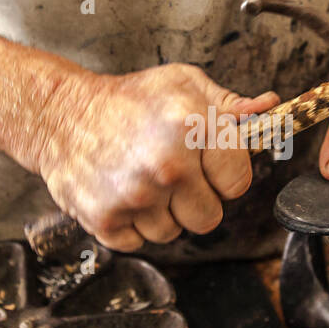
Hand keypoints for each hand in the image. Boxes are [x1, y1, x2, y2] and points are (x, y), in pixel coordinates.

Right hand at [38, 64, 277, 251]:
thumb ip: (229, 104)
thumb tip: (269, 110)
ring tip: (142, 179)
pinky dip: (132, 225)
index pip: (237, 182)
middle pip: (209, 218)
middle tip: (172, 174)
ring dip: (162, 213)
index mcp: (190, 128)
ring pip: (173, 233)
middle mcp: (165, 166)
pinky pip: (139, 243)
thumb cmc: (127, 99)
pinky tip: (122, 193)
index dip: (224, 175)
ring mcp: (135, 197)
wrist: (59, 116)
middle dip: (195, 199)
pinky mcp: (106, 220)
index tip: (208, 164)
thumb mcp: (183, 84)